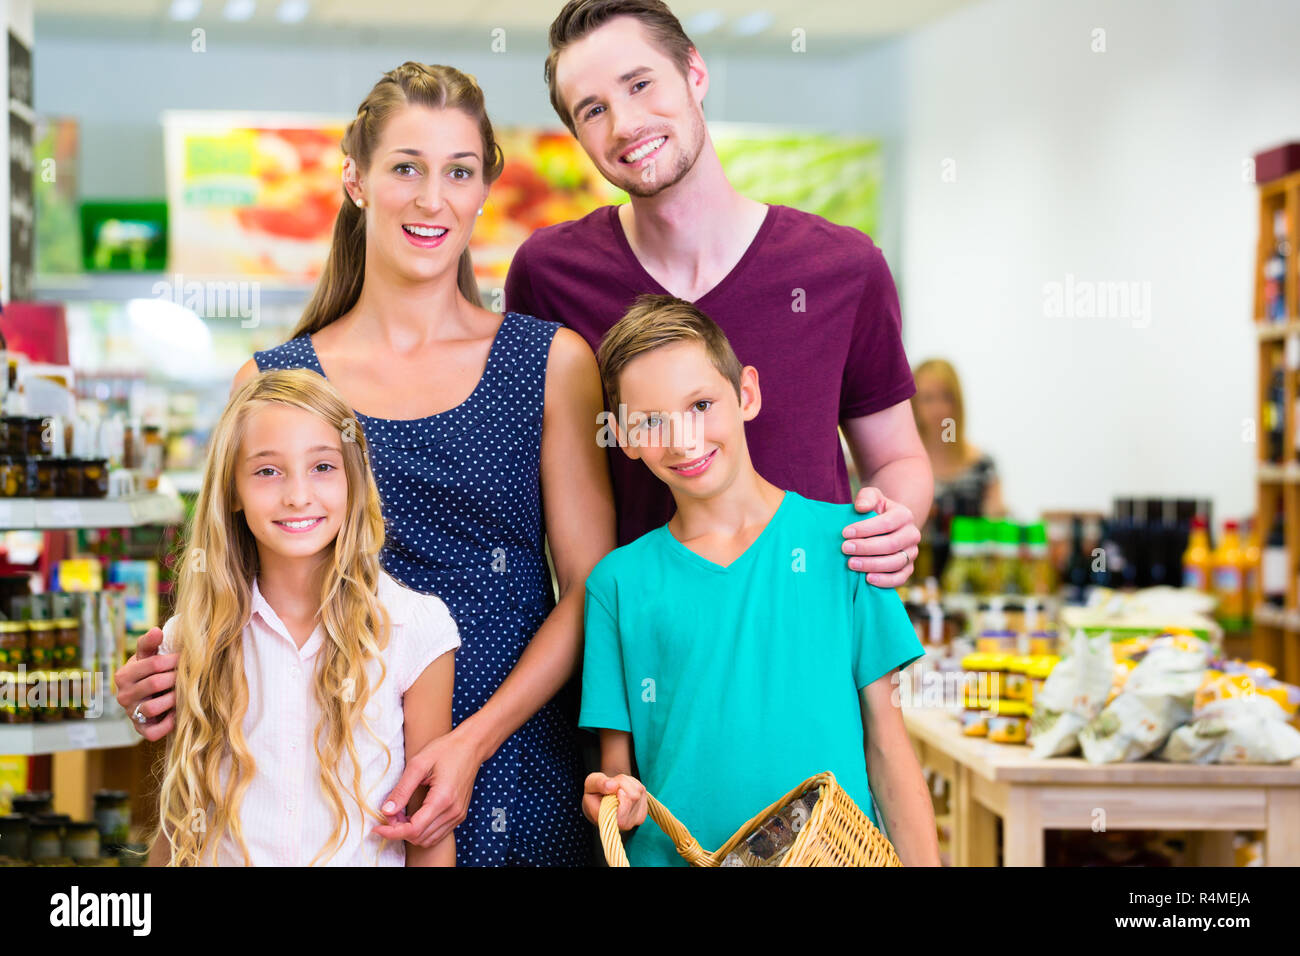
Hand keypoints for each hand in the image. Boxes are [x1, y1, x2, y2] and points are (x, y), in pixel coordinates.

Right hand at [114, 626, 177, 740]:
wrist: (150, 696)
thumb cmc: (151, 671)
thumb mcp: (148, 655)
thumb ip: (150, 643)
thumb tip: (156, 630)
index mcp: (123, 675)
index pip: (152, 664)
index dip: (174, 660)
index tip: (187, 658)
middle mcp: (123, 696)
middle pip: (155, 684)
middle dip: (176, 678)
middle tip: (192, 674)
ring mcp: (131, 714)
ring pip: (153, 707)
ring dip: (174, 699)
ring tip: (185, 692)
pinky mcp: (141, 730)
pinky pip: (154, 731)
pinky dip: (169, 723)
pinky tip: (179, 713)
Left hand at [372, 729, 481, 847]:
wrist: (471, 746)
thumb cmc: (446, 750)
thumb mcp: (418, 764)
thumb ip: (402, 790)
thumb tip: (386, 811)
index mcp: (442, 799)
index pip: (414, 829)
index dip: (392, 832)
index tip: (377, 827)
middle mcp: (452, 812)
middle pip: (419, 837)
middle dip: (399, 830)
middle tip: (389, 813)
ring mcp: (458, 815)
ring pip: (428, 839)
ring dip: (410, 832)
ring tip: (399, 814)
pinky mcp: (459, 815)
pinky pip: (437, 833)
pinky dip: (422, 830)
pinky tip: (413, 816)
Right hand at [582, 772, 646, 830]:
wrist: (600, 801)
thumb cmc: (594, 794)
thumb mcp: (590, 784)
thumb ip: (599, 783)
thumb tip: (613, 785)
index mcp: (609, 822)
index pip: (626, 806)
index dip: (620, 792)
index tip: (611, 789)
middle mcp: (625, 825)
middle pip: (634, 795)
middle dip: (622, 783)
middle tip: (612, 787)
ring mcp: (635, 819)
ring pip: (639, 791)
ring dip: (627, 783)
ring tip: (616, 788)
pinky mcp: (643, 812)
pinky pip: (642, 790)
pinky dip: (633, 785)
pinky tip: (623, 790)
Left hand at [843, 486, 919, 587]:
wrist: (888, 525)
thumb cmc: (875, 510)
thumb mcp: (871, 497)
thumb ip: (866, 497)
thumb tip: (861, 507)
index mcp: (904, 515)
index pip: (886, 523)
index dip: (865, 529)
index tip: (845, 533)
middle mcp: (912, 534)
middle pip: (891, 544)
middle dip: (866, 548)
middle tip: (845, 549)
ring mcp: (912, 553)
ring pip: (895, 562)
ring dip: (872, 565)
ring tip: (851, 564)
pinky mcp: (908, 568)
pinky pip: (900, 578)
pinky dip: (885, 581)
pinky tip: (868, 579)